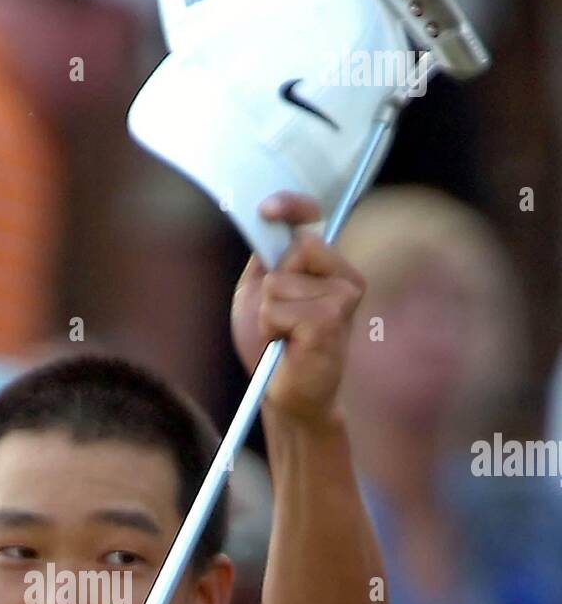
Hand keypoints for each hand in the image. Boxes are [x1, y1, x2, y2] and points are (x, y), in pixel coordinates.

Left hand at [230, 193, 365, 423]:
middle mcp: (342, 278)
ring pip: (280, 283)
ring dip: (269, 314)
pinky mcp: (330, 320)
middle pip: (294, 248)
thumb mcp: (260, 294)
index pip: (313, 219)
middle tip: (279, 321)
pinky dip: (271, 329)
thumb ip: (267, 259)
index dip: (292, 206)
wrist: (287, 397)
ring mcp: (342, 298)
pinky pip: (278, 309)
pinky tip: (288, 347)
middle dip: (271, 286)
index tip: (268, 210)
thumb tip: (266, 220)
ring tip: (284, 337)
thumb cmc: (273, 348)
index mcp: (327, 267)